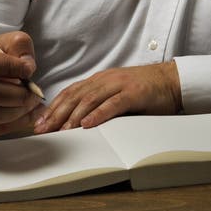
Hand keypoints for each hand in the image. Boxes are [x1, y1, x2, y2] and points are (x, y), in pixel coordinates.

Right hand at [0, 31, 45, 138]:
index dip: (10, 67)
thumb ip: (20, 46)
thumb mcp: (8, 41)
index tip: (29, 70)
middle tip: (36, 94)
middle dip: (19, 95)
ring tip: (33, 105)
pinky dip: (13, 125)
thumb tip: (27, 68)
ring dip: (18, 112)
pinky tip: (26, 116)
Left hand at [33, 62, 181, 133]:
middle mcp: (106, 79)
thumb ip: (100, 103)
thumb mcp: (117, 94)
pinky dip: (98, 114)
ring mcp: (119, 84)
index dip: (54, 107)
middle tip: (42, 130)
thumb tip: (77, 122)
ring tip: (61, 130)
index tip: (40, 123)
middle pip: (75, 96)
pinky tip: (87, 124)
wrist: (170, 80)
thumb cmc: (145, 90)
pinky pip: (112, 104)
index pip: (71, 92)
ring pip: (90, 99)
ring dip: (73, 116)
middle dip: (57, 113)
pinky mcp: (134, 92)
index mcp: (100, 80)